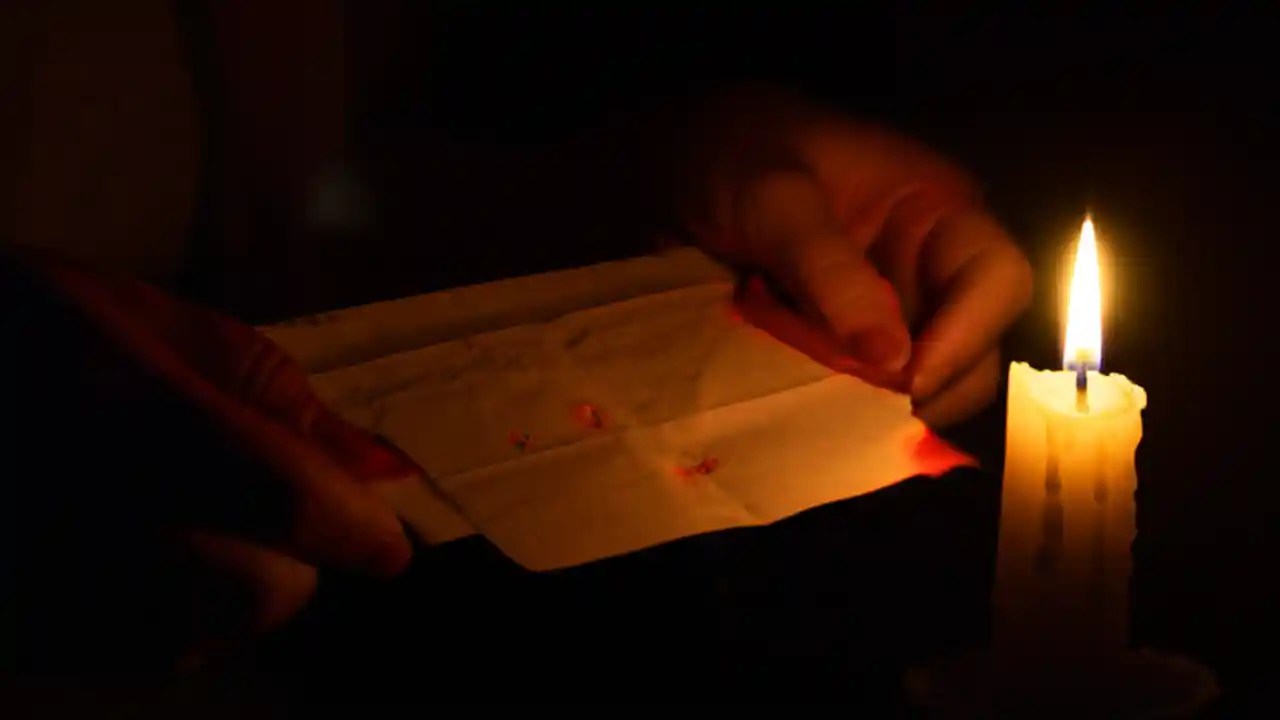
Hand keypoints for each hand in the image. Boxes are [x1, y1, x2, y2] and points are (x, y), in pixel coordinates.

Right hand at [8, 255, 415, 668]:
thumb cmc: (22, 325)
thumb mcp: (155, 323)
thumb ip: (276, 398)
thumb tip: (377, 471)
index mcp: (140, 420)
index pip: (293, 506)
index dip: (356, 530)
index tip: (382, 540)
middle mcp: (99, 523)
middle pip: (267, 592)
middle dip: (290, 553)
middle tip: (248, 498)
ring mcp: (57, 599)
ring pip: (212, 629)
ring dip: (229, 580)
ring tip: (168, 509)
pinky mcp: (32, 643)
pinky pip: (146, 646)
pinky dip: (165, 606)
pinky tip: (120, 546)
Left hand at [682, 87, 1031, 425]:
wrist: (667, 159)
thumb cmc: (732, 152)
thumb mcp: (776, 199)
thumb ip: (828, 268)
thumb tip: (893, 361)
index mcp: (934, 210)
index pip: (997, 278)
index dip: (969, 334)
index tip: (907, 378)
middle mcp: (924, 266)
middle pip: (972, 346)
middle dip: (926, 385)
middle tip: (861, 411)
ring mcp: (883, 311)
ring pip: (919, 380)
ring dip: (881, 406)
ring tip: (829, 412)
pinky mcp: (840, 344)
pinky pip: (863, 390)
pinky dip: (842, 408)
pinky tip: (809, 413)